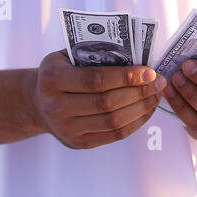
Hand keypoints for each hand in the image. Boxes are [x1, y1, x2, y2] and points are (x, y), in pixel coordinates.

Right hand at [29, 50, 166, 149]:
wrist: (37, 102)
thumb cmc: (60, 72)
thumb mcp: (67, 56)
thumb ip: (95, 54)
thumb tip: (138, 57)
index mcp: (53, 79)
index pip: (96, 80)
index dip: (126, 77)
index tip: (149, 71)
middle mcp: (56, 107)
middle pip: (107, 102)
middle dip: (139, 92)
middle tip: (159, 82)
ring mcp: (67, 129)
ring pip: (113, 121)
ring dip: (141, 108)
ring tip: (156, 95)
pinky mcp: (78, 143)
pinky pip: (114, 135)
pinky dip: (135, 122)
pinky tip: (146, 109)